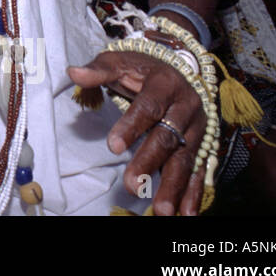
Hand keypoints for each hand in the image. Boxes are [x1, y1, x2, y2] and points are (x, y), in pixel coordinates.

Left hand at [69, 51, 205, 215]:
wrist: (178, 69)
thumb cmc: (141, 68)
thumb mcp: (119, 61)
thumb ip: (98, 69)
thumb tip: (73, 73)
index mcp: (165, 84)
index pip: (148, 106)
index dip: (131, 126)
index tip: (112, 146)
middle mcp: (186, 106)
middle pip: (167, 137)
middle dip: (149, 162)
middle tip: (132, 185)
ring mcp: (197, 128)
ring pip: (185, 158)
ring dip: (174, 186)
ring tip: (163, 210)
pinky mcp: (202, 144)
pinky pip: (199, 170)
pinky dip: (193, 193)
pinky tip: (187, 213)